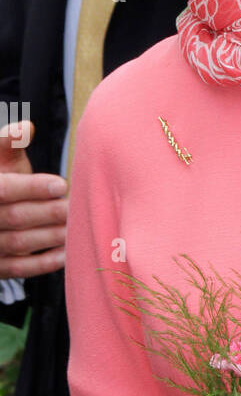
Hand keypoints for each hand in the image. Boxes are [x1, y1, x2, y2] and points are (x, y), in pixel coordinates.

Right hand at [0, 120, 67, 278]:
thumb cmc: (2, 179)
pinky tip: (69, 252)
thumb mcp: (0, 160)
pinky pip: (21, 268)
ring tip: (78, 227)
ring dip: (52, 235)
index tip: (62, 184)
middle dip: (48, 212)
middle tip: (76, 207)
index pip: (4, 189)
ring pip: (20, 243)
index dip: (32, 187)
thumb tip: (26, 126)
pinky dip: (46, 262)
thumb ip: (8, 141)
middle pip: (15, 217)